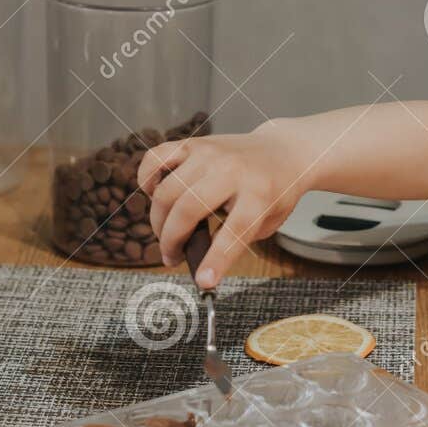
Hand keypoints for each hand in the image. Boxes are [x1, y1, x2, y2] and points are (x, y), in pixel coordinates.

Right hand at [135, 121, 311, 288]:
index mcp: (259, 194)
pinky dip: (146, 180)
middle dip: (172, 241)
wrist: (281, 151)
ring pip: (166, 190)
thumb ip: (234, 239)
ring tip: (167, 234)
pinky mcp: (193, 144)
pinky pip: (155, 159)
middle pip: (188, 209)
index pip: (235, 232)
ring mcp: (209, 154)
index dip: (216, 260)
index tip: (203, 282)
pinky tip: (155, 195)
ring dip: (158, 220)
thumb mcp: (267, 221)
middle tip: (172, 257)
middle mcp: (232, 171)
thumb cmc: (273, 192)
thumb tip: (193, 256)